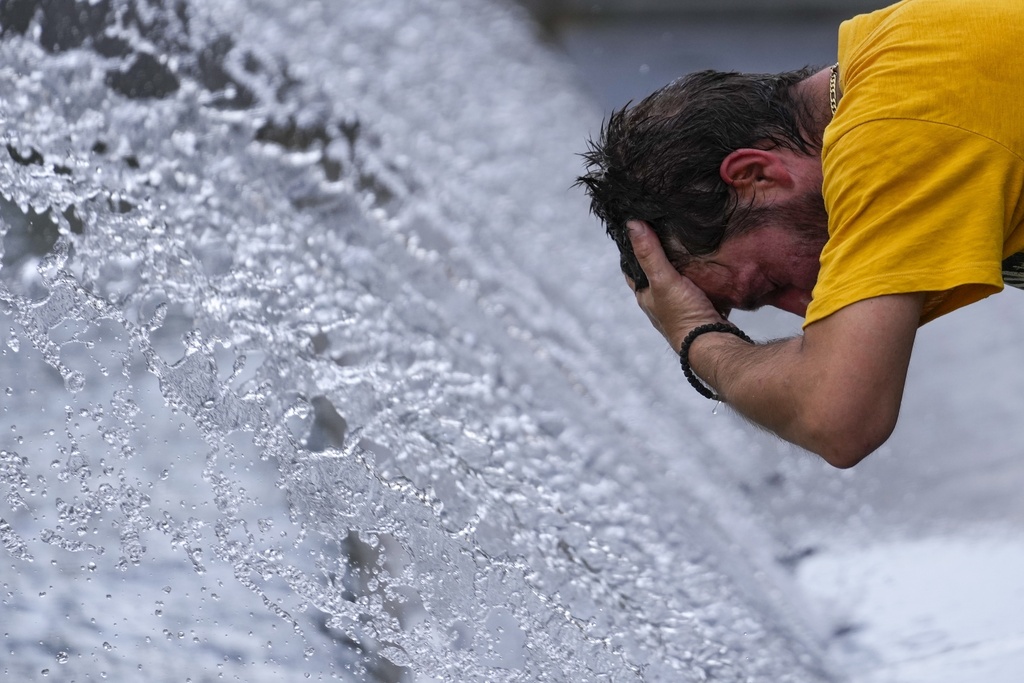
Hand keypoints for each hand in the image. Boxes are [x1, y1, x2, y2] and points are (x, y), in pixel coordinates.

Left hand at [625, 220, 725, 349]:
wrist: (713, 343)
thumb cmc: (685, 315)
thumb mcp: (664, 280)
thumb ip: (650, 254)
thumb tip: (632, 224)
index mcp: (646, 296)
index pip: (633, 269)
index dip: (633, 250)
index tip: (640, 230)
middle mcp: (661, 304)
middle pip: (657, 274)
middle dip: (662, 256)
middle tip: (669, 233)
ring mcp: (681, 308)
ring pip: (680, 282)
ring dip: (684, 267)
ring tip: (691, 243)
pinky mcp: (701, 311)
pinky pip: (701, 289)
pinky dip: (704, 278)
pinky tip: (712, 266)